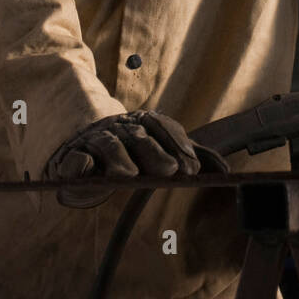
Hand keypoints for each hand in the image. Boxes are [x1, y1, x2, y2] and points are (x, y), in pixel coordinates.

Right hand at [44, 109, 228, 207]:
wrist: (83, 141)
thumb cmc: (130, 148)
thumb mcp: (162, 148)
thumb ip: (190, 155)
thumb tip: (226, 169)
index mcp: (144, 124)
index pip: (164, 130)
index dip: (179, 147)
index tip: (192, 169)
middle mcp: (121, 128)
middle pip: (140, 137)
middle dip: (156, 153)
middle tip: (170, 170)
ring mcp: (95, 141)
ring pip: (109, 145)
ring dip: (120, 158)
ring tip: (130, 174)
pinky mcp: (71, 158)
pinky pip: (76, 158)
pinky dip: (80, 163)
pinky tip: (86, 169)